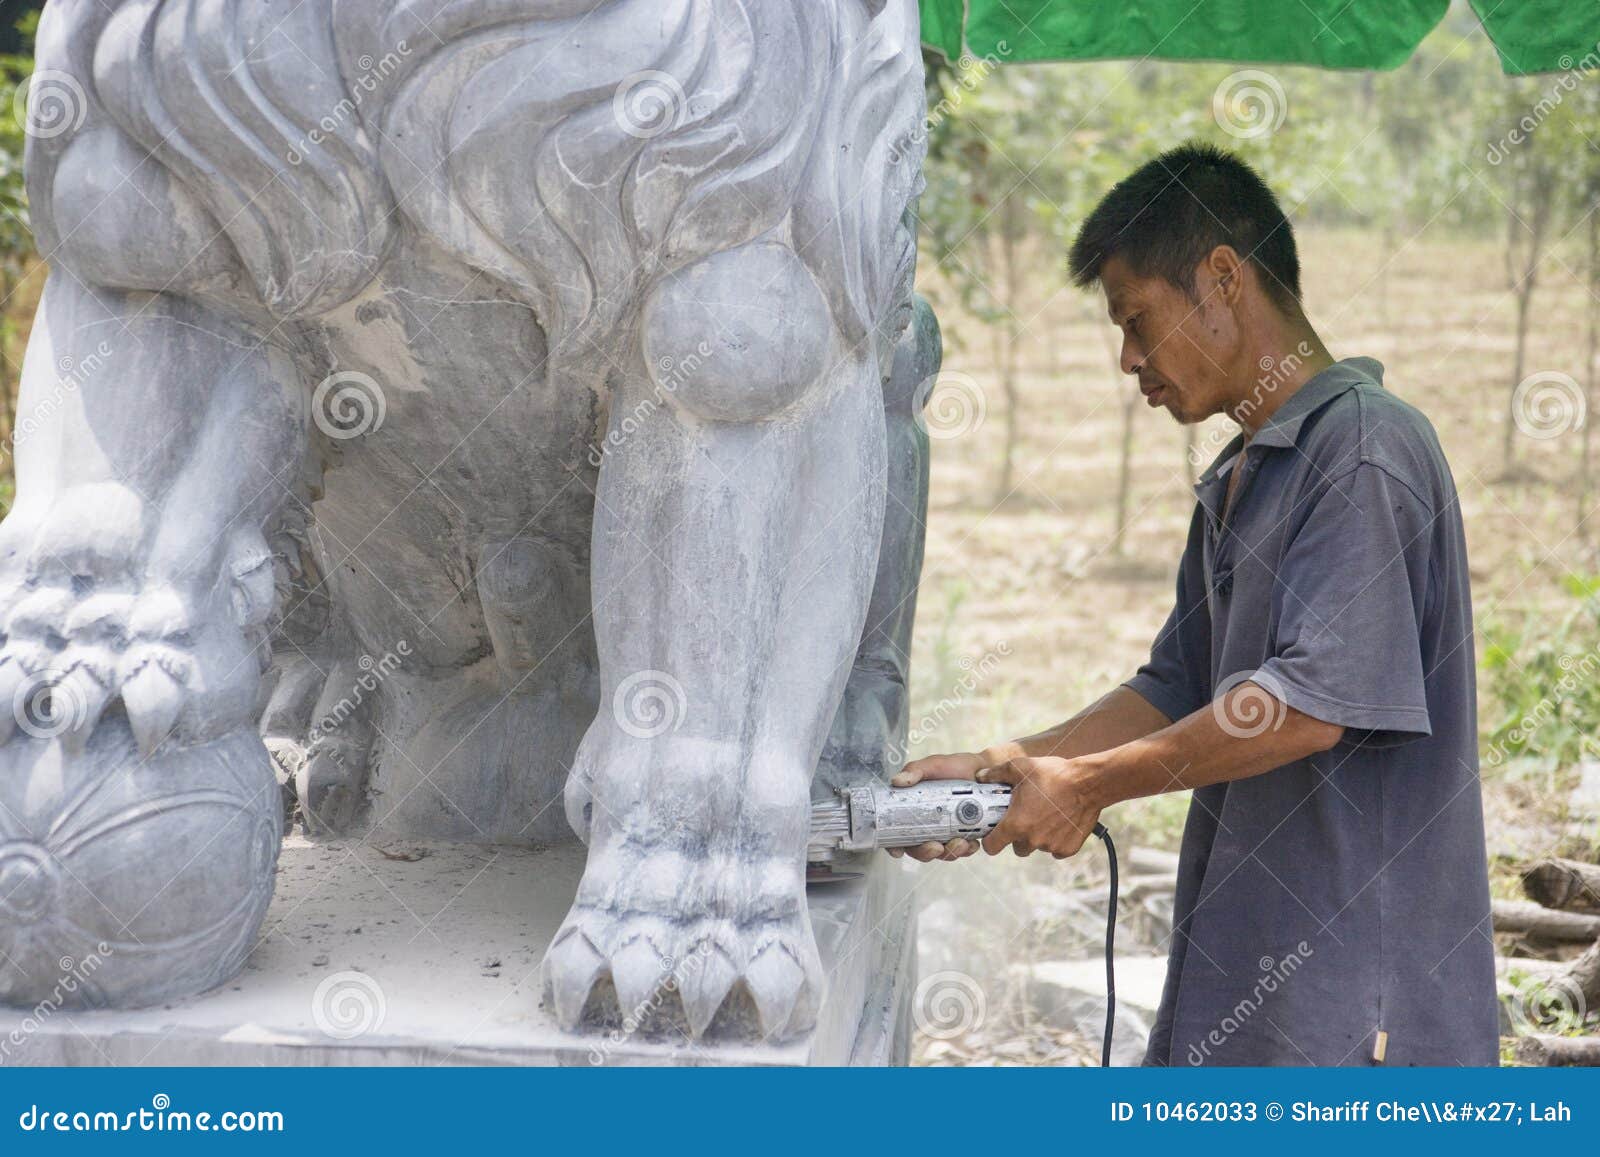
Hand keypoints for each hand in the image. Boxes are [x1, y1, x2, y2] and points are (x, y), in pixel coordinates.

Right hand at [884, 744, 1022, 862]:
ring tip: (960, 843)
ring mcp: (945, 832)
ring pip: (942, 852)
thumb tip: (897, 781)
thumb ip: (915, 771)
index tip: (898, 850)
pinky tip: (972, 843)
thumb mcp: (932, 765)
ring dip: (949, 852)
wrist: (984, 769)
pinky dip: (967, 849)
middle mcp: (926, 825)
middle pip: (918, 849)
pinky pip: (963, 849)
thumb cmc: (954, 767)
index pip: (896, 833)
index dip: (893, 845)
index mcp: (912, 811)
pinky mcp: (963, 835)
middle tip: (936, 846)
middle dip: (925, 852)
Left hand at [976, 756, 1103, 858]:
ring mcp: (1051, 846)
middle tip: (1025, 817)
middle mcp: (1032, 839)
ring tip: (1045, 815)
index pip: (992, 847)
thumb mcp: (1020, 768)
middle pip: (1017, 848)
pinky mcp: (1068, 848)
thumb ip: (996, 774)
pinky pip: (1056, 849)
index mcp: (1016, 824)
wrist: (1088, 782)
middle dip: (1018, 836)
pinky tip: (1060, 822)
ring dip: (1038, 836)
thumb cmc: (1052, 774)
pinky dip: (1056, 839)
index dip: (991, 840)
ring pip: (1038, 847)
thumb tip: (980, 777)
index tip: (994, 833)